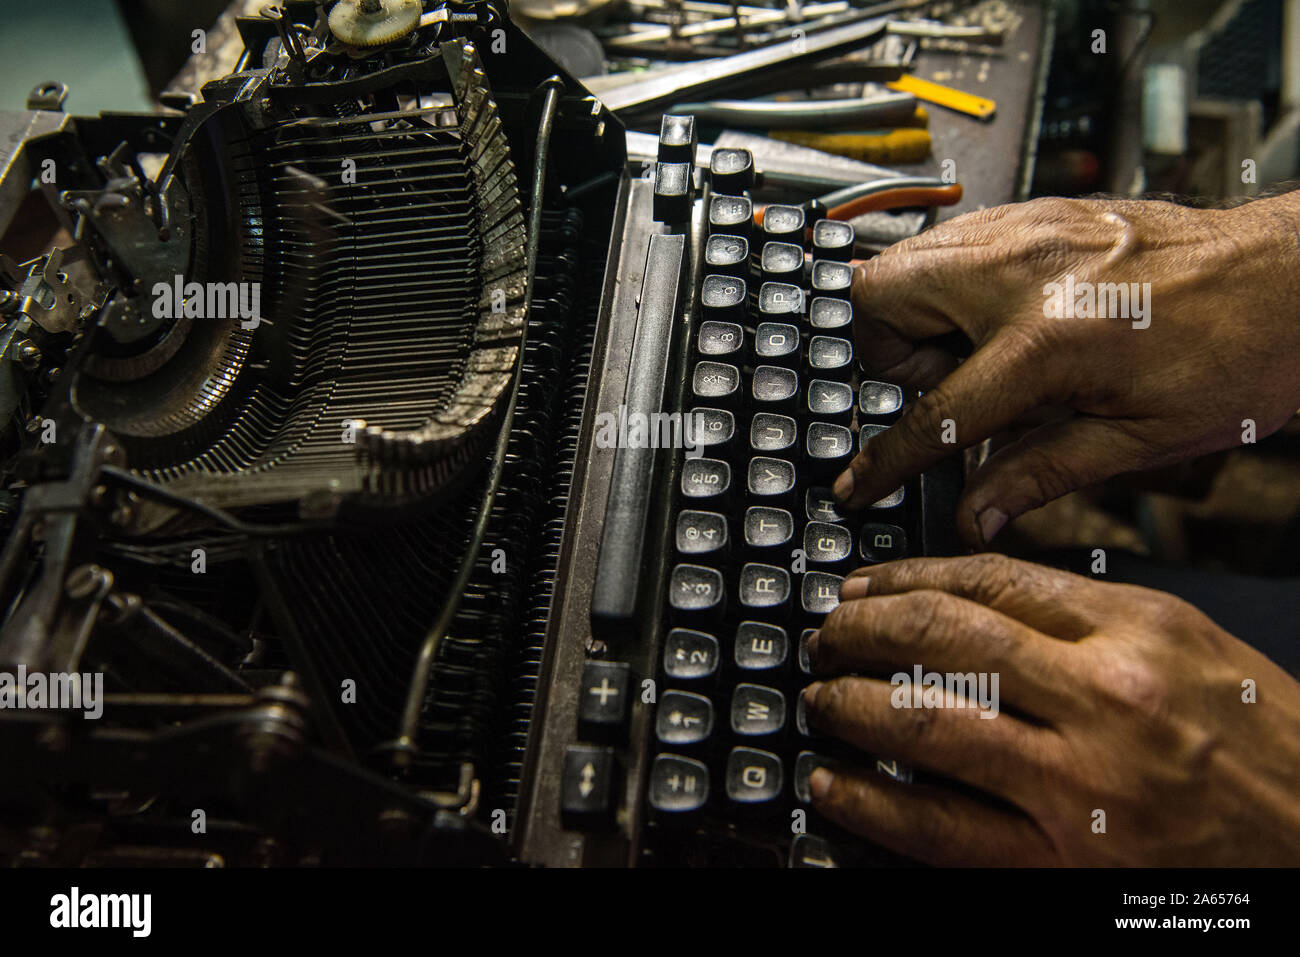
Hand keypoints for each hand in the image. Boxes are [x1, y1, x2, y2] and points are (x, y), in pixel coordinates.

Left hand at [802, 554, 1299, 864]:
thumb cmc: (1266, 746)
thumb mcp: (1189, 648)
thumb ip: (1084, 619)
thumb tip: (972, 602)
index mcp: (1138, 629)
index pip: (988, 581)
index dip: (905, 578)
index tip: (862, 585)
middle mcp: (1105, 696)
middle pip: (943, 639)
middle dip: (863, 631)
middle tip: (827, 634)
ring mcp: (1080, 783)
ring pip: (926, 723)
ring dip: (852, 703)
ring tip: (821, 695)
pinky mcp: (1062, 863)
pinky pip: (940, 827)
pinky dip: (872, 804)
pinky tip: (833, 783)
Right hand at [837, 194, 1299, 545]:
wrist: (1294, 280)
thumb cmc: (1238, 353)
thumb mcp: (1137, 441)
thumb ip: (1038, 475)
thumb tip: (976, 516)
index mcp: (1044, 340)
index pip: (931, 412)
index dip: (886, 461)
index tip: (859, 483)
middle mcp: (1021, 270)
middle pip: (876, 299)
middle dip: (884, 356)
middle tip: (936, 391)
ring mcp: (1026, 230)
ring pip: (907, 260)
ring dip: (916, 317)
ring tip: (977, 357)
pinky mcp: (1039, 213)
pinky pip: (955, 242)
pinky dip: (953, 287)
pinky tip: (1000, 321)